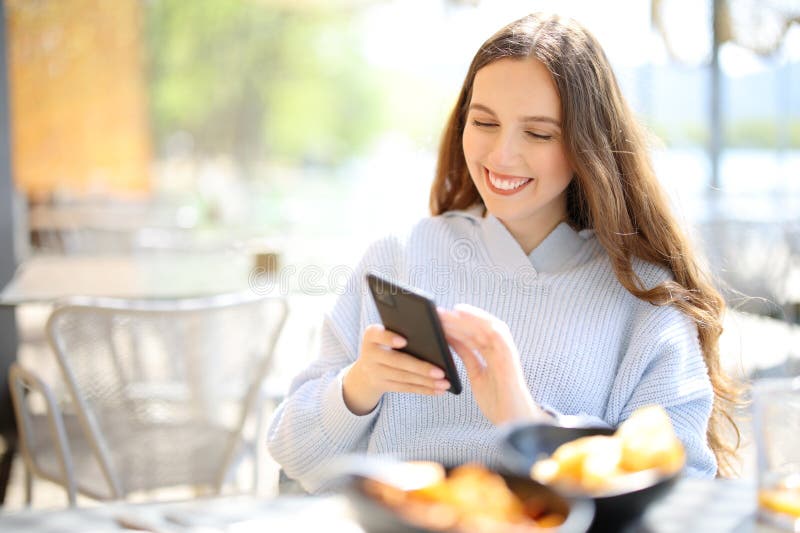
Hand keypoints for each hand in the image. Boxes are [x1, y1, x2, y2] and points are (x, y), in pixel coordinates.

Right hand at [342, 324, 450, 414]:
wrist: (366, 368)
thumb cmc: (385, 343)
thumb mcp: (384, 333)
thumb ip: (399, 329)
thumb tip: (430, 332)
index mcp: (371, 335)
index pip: (377, 335)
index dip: (389, 339)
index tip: (404, 341)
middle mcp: (369, 354)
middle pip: (397, 361)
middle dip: (420, 368)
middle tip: (440, 372)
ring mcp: (374, 372)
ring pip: (404, 378)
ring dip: (426, 382)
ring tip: (444, 383)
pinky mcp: (383, 385)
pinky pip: (405, 388)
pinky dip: (423, 389)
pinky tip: (438, 390)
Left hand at [438, 304, 550, 425]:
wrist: (512, 422)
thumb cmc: (497, 402)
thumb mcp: (475, 375)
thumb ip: (467, 356)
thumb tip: (452, 341)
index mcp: (493, 355)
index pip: (475, 334)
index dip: (459, 324)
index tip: (440, 318)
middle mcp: (500, 350)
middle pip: (478, 328)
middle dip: (459, 319)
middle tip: (437, 312)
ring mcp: (505, 353)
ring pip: (486, 326)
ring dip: (467, 317)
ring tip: (449, 311)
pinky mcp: (508, 357)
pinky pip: (496, 334)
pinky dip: (480, 322)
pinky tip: (464, 315)